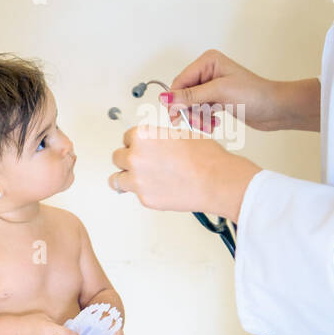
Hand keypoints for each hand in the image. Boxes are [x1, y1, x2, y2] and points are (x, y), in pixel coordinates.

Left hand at [109, 123, 260, 218]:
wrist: (216, 181)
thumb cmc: (206, 158)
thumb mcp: (181, 135)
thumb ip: (160, 138)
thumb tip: (156, 143)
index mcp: (142, 136)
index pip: (126, 137)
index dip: (136, 143)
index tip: (141, 147)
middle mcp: (135, 157)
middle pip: (117, 157)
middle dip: (128, 159)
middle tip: (140, 163)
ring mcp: (138, 180)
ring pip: (117, 179)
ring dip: (125, 177)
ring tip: (136, 179)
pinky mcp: (145, 199)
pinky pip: (136, 195)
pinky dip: (144, 192)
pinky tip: (158, 189)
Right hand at [160, 49, 286, 132]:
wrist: (276, 109)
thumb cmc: (254, 95)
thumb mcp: (219, 93)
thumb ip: (190, 96)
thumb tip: (165, 98)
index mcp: (208, 61)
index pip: (181, 81)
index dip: (176, 99)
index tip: (174, 116)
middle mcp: (209, 71)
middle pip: (184, 94)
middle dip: (189, 111)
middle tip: (197, 124)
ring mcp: (213, 86)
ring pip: (192, 105)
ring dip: (198, 118)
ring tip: (210, 126)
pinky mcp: (218, 99)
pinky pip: (202, 110)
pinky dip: (205, 119)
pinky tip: (215, 124)